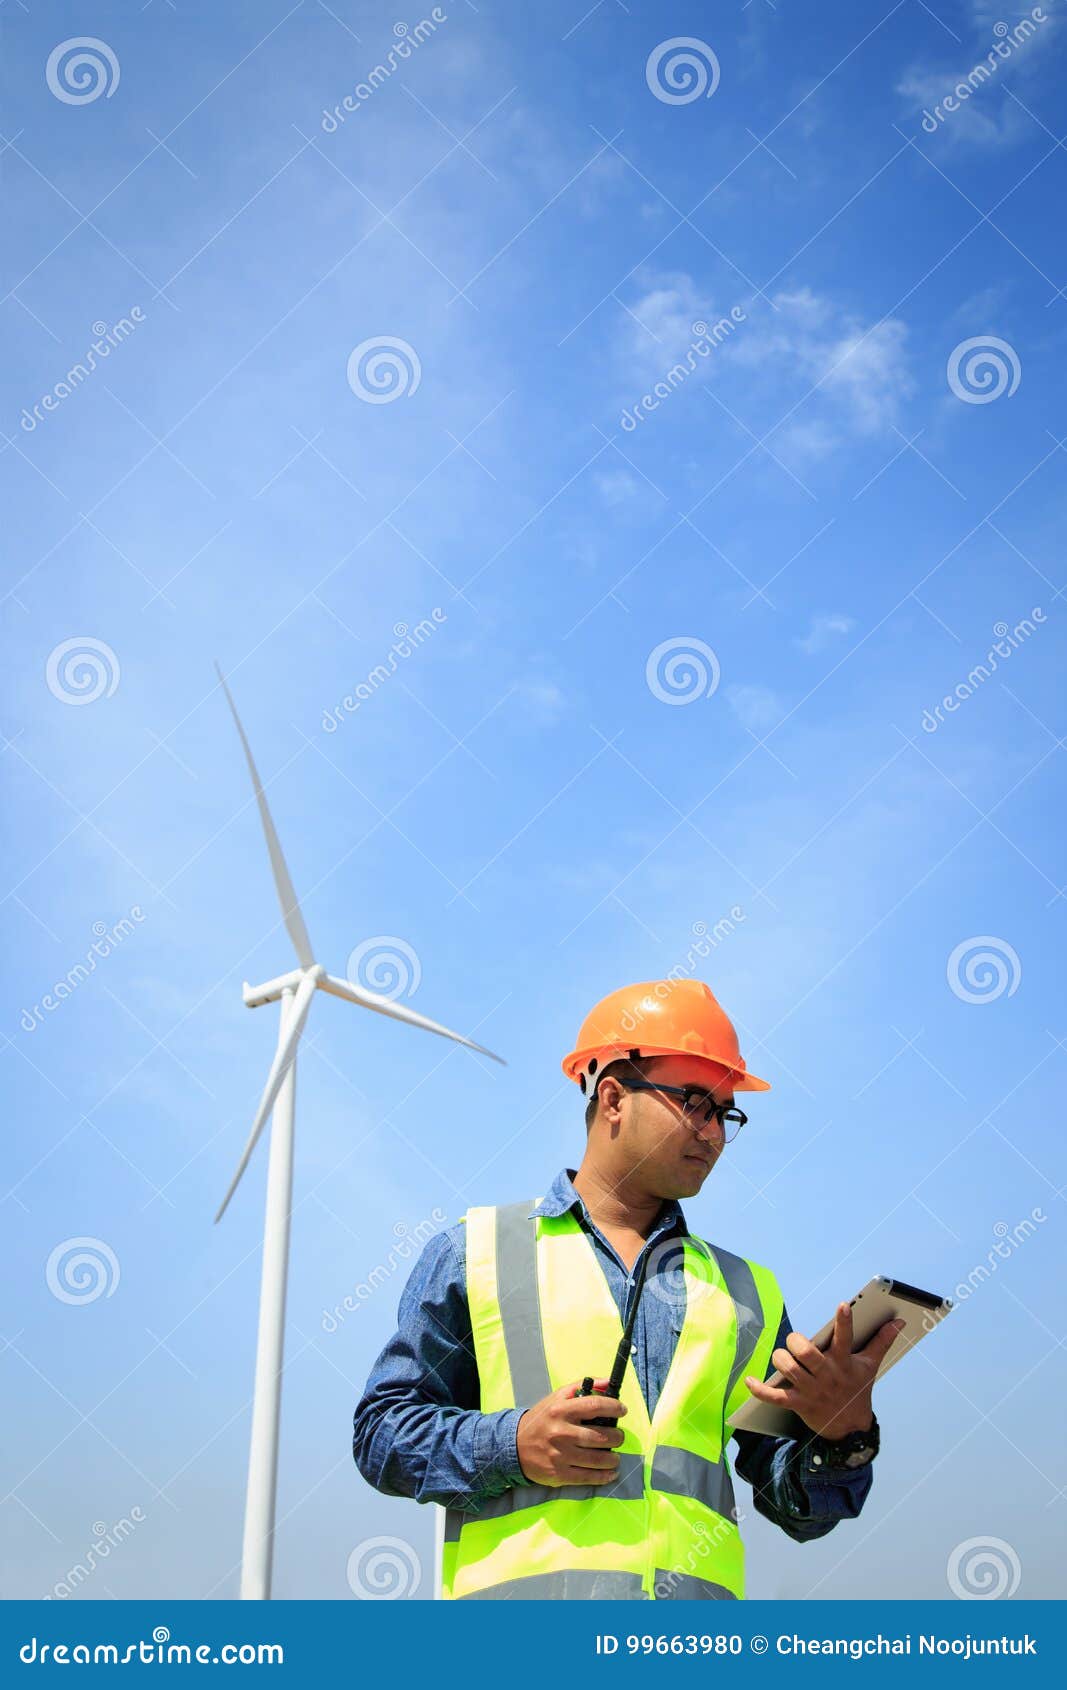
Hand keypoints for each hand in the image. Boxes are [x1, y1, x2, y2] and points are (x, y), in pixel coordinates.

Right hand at [515, 1378, 627, 1486]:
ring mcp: (561, 1455)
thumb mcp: (557, 1398)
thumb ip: (582, 1387)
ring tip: (615, 1456)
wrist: (514, 1446)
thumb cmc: (541, 1419)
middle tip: (619, 1437)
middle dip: (617, 1437)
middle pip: (601, 1436)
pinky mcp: (559, 1474)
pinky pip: (588, 1477)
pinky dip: (604, 1476)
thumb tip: (608, 1382)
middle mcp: (562, 1432)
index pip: (595, 1406)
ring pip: (598, 1459)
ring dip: (613, 1458)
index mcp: (561, 1410)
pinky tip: (610, 1472)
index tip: (622, 1411)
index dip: (614, 1407)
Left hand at [743, 1304, 904, 1439]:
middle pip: (807, 1355)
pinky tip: (749, 1380)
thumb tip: (899, 1321)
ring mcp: (811, 1391)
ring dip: (781, 1359)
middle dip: (797, 1343)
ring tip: (783, 1355)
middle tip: (797, 1341)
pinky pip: (775, 1397)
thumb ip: (881, 1341)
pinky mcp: (798, 1403)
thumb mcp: (870, 1366)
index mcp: (844, 1363)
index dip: (844, 1323)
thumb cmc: (857, 1389)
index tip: (842, 1306)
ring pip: (789, 1370)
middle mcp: (827, 1376)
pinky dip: (759, 1390)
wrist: (850, 1428)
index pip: (845, 1339)